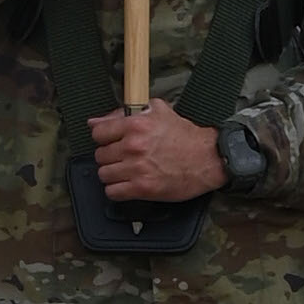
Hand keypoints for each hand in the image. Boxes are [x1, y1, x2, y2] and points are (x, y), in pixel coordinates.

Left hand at [85, 100, 225, 203]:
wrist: (208, 158)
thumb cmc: (185, 135)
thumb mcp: (158, 111)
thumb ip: (124, 113)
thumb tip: (95, 121)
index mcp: (135, 125)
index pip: (98, 133)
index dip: (104, 138)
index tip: (111, 141)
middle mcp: (133, 146)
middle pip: (100, 155)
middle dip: (110, 156)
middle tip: (123, 157)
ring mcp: (137, 168)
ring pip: (104, 174)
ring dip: (113, 174)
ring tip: (126, 171)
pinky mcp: (143, 188)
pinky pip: (113, 192)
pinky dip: (117, 190)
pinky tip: (128, 184)